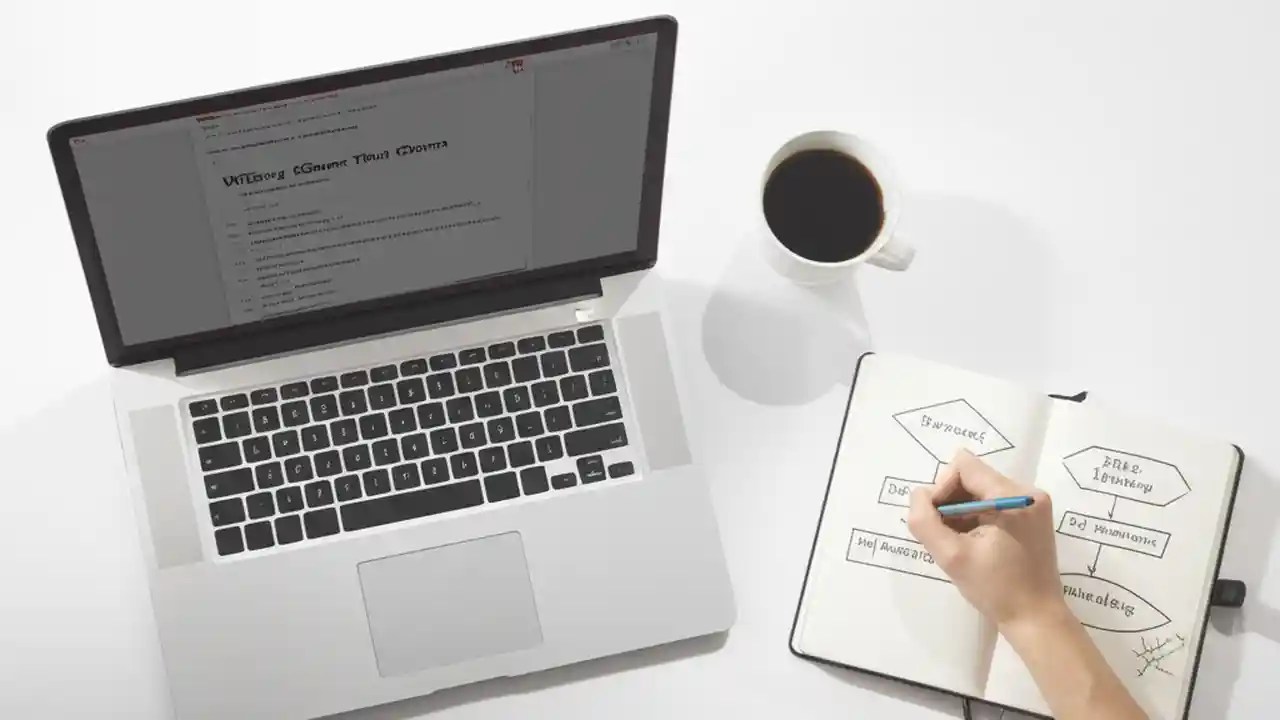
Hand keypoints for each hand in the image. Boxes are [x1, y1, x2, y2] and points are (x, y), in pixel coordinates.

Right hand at [907, 450, 1065, 629]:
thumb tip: (919, 495)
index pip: (964, 466)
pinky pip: (993, 504)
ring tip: (959, 543)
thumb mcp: (952, 557)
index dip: (941, 488)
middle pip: (972, 477)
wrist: (1036, 620)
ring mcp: (1032, 506)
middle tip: (945, 535)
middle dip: (951, 502)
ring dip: (962, 512)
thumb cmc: (996, 589)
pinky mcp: (1032, 519)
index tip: (937, 520)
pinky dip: (976, 519)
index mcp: (1014, 496)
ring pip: (980, 491)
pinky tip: (974, 545)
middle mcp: (1028, 493)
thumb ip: (925, 521)